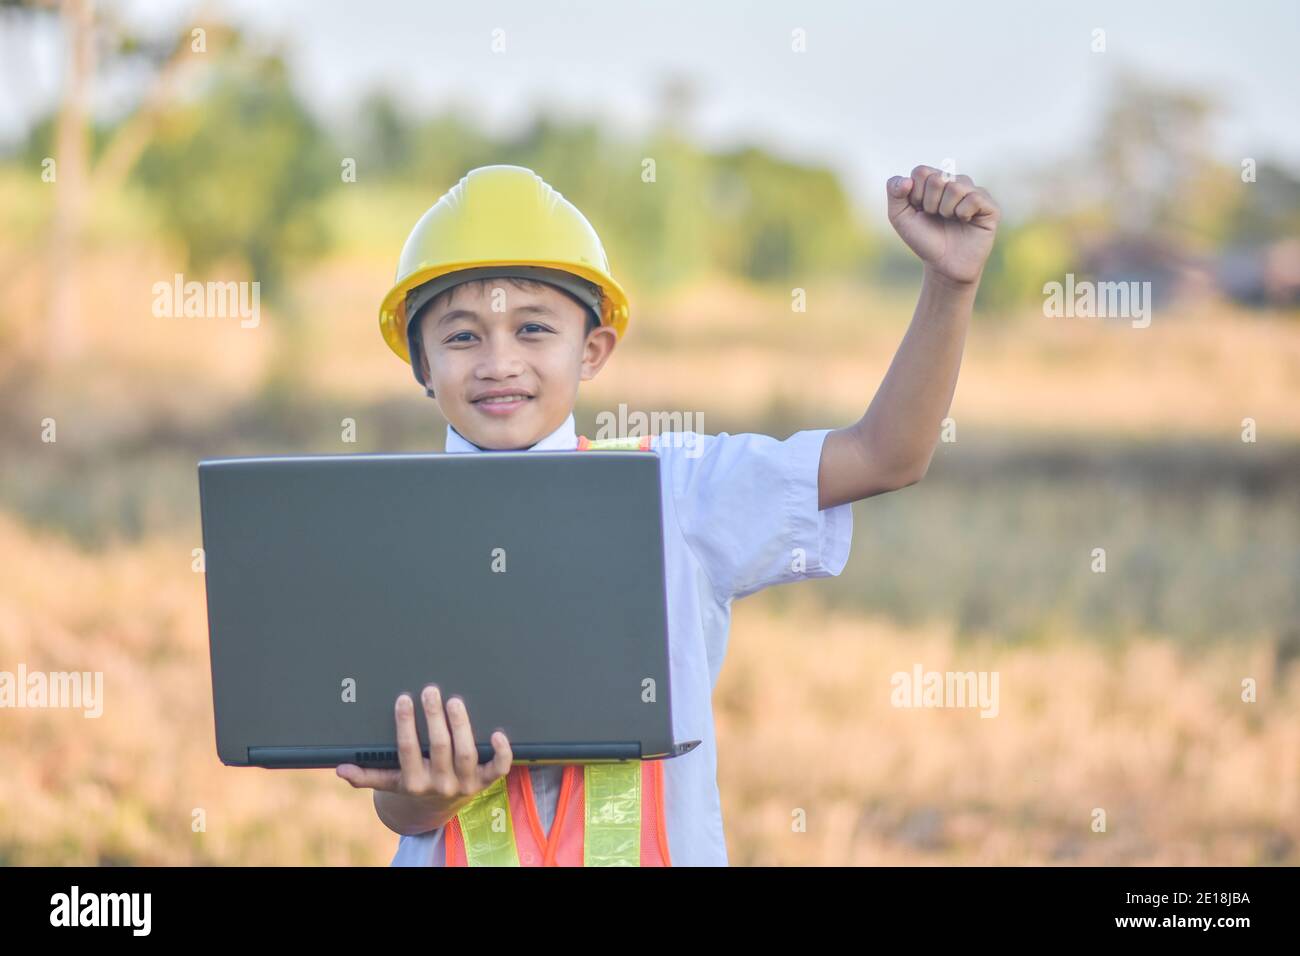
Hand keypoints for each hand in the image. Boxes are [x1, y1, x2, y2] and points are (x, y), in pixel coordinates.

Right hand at [336, 685, 511, 820]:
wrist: (436, 810)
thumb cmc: (412, 785)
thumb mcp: (389, 782)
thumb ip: (366, 775)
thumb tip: (340, 768)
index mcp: (414, 783)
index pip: (408, 751)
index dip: (406, 724)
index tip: (403, 699)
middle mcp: (441, 784)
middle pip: (440, 748)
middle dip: (434, 717)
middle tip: (430, 691)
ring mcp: (466, 783)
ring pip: (466, 753)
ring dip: (462, 725)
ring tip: (454, 701)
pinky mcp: (485, 782)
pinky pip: (498, 769)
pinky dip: (501, 753)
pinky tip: (497, 733)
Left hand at [886, 165, 999, 285]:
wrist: (943, 265)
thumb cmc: (924, 239)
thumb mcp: (900, 217)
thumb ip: (894, 193)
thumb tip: (907, 180)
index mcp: (935, 181)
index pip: (921, 171)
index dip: (915, 194)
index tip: (919, 210)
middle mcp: (956, 182)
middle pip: (937, 178)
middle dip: (930, 203)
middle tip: (936, 217)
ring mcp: (974, 192)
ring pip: (956, 187)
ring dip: (946, 210)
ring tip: (950, 220)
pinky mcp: (989, 206)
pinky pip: (973, 198)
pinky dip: (963, 214)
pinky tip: (964, 222)